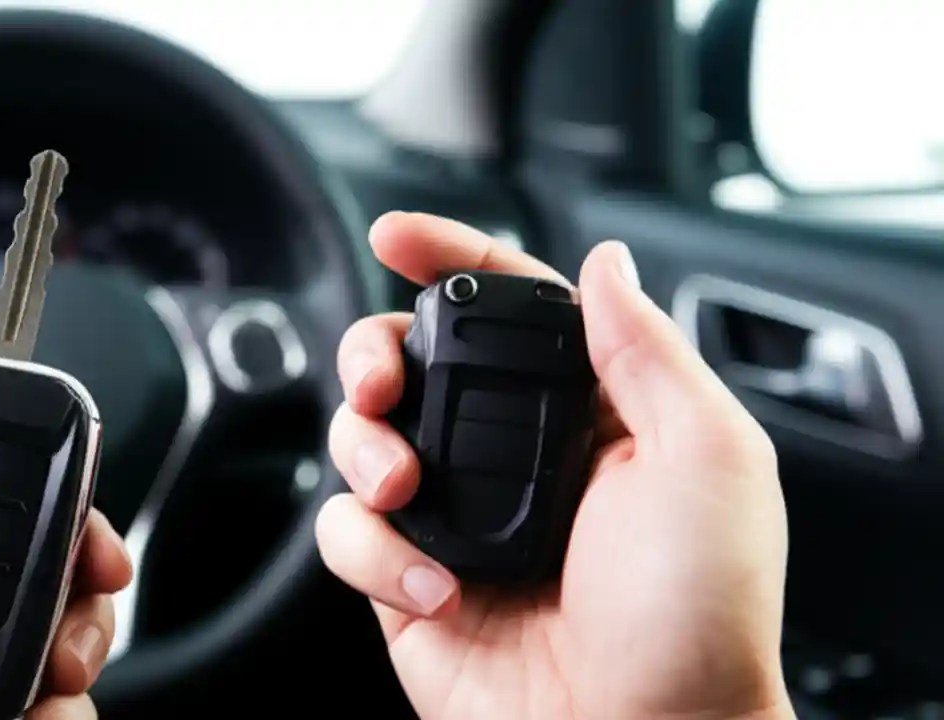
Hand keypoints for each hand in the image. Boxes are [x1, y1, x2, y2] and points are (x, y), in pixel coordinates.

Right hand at [316, 212, 792, 718]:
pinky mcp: (406, 581)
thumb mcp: (706, 458)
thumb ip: (647, 349)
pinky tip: (435, 587)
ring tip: (403, 486)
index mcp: (585, 413)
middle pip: (410, 363)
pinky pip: (345, 534)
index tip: (397, 235)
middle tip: (381, 381)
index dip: (450, 257)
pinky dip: (373, 552)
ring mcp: (455, 518)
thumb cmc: (697, 618)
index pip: (509, 309)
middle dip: (374, 353)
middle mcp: (512, 457)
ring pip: (359, 439)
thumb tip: (606, 262)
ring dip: (361, 448)